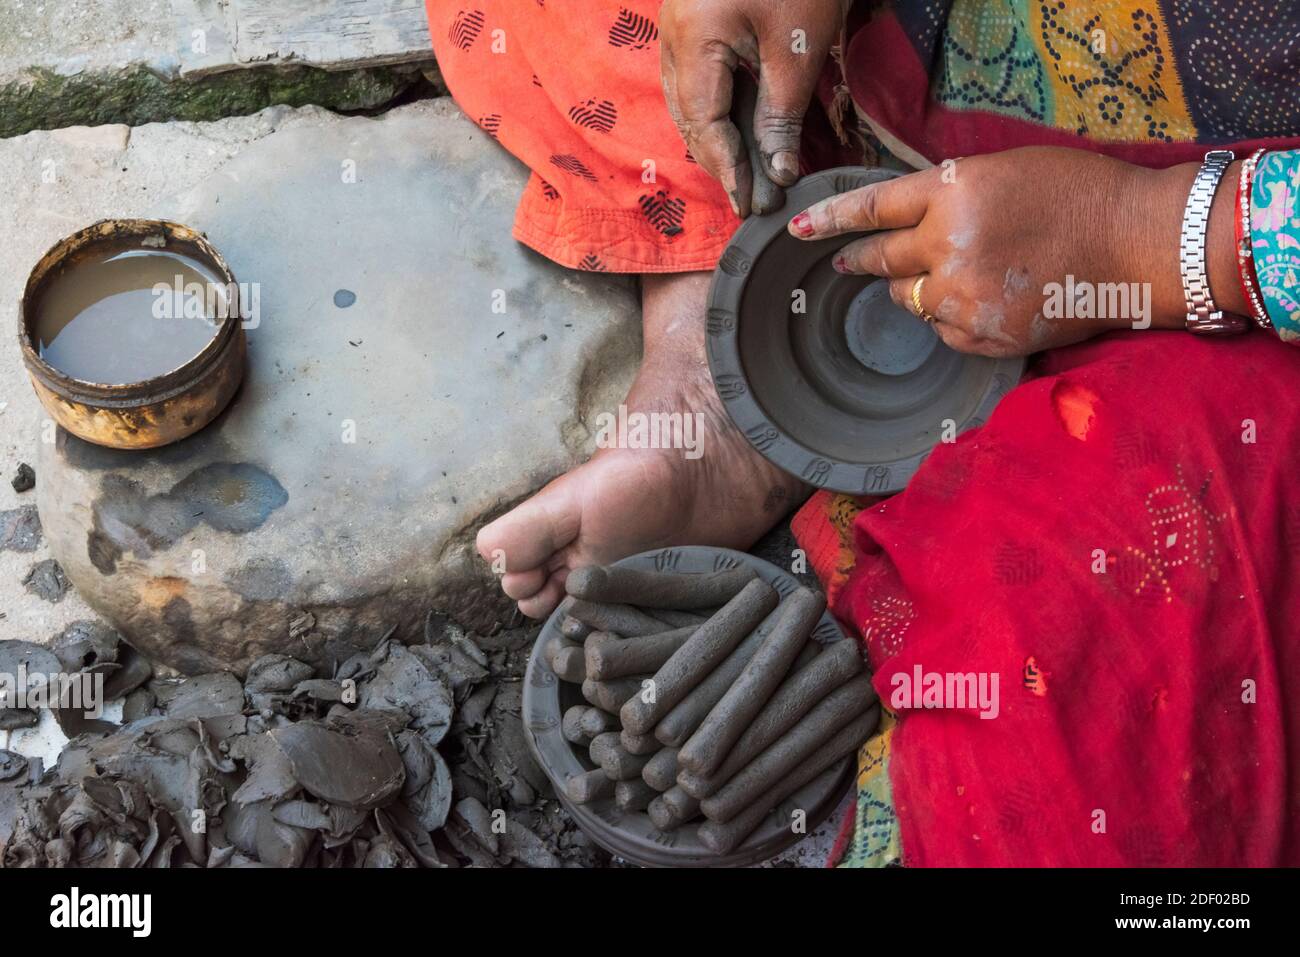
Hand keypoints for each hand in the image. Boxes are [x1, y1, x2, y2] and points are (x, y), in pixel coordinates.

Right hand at [661, 0, 849, 216]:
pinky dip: (720, 108)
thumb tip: (778, 171)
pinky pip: (698, 77)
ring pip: (691, 100)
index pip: (705, 126)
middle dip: (721, 161)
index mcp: (694, 41)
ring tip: (749, 173)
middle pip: (690, 117)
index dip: (729, 170)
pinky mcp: (695, 19)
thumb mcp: (798, 49)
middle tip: (752, 199)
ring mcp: (679, 26)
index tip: (752, 204)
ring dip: (718, 138)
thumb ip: (781, 115)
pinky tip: (743, 129)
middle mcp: (673, 37)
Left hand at [786, 147, 1229, 355]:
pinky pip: (943, 329)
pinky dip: (954, 317)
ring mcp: (964, 297)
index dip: (830, 219)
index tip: (797, 228)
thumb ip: (950, 194)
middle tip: (850, 261)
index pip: (872, 209)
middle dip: (861, 260)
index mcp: (952, 195)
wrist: (1140, 244)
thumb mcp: (1005, 172)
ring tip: (962, 272)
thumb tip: (906, 218)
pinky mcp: (984, 335)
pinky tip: (990, 299)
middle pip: (880, 260)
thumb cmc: (1079, 194)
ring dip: (920, 286)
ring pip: (909, 298)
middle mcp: (948, 247)